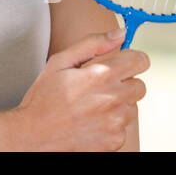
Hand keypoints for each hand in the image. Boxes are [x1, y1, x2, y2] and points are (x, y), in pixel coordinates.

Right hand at [13, 28, 148, 150]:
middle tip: (100, 87)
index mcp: (102, 75)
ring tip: (92, 105)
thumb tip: (119, 34)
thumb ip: (93, 44)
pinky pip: (124, 126)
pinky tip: (92, 120)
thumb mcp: (60, 62)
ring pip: (132, 106)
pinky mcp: (116, 140)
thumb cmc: (44, 99)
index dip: (133, 59)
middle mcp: (113, 98)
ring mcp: (116, 121)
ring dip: (118, 104)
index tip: (125, 62)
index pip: (140, 61)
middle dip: (124, 83)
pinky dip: (112, 123)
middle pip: (140, 85)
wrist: (35, 134)